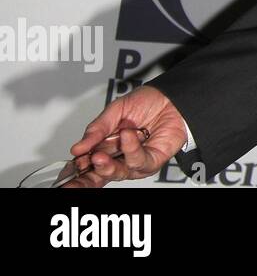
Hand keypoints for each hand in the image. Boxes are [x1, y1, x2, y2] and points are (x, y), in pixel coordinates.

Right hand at [64, 86, 186, 186]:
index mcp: (104, 148)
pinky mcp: (153, 161)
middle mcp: (118, 158)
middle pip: (98, 177)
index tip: (64, 174)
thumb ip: (97, 129)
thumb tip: (77, 147)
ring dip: (106, 165)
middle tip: (78, 170)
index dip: (74, 172)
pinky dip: (131, 150)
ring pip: (118, 173)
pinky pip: (139, 161)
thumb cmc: (147, 103)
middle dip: (85, 179)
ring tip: (99, 154)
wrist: (173, 96)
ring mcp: (135, 162)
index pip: (86, 166)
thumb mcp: (115, 110)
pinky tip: (127, 136)